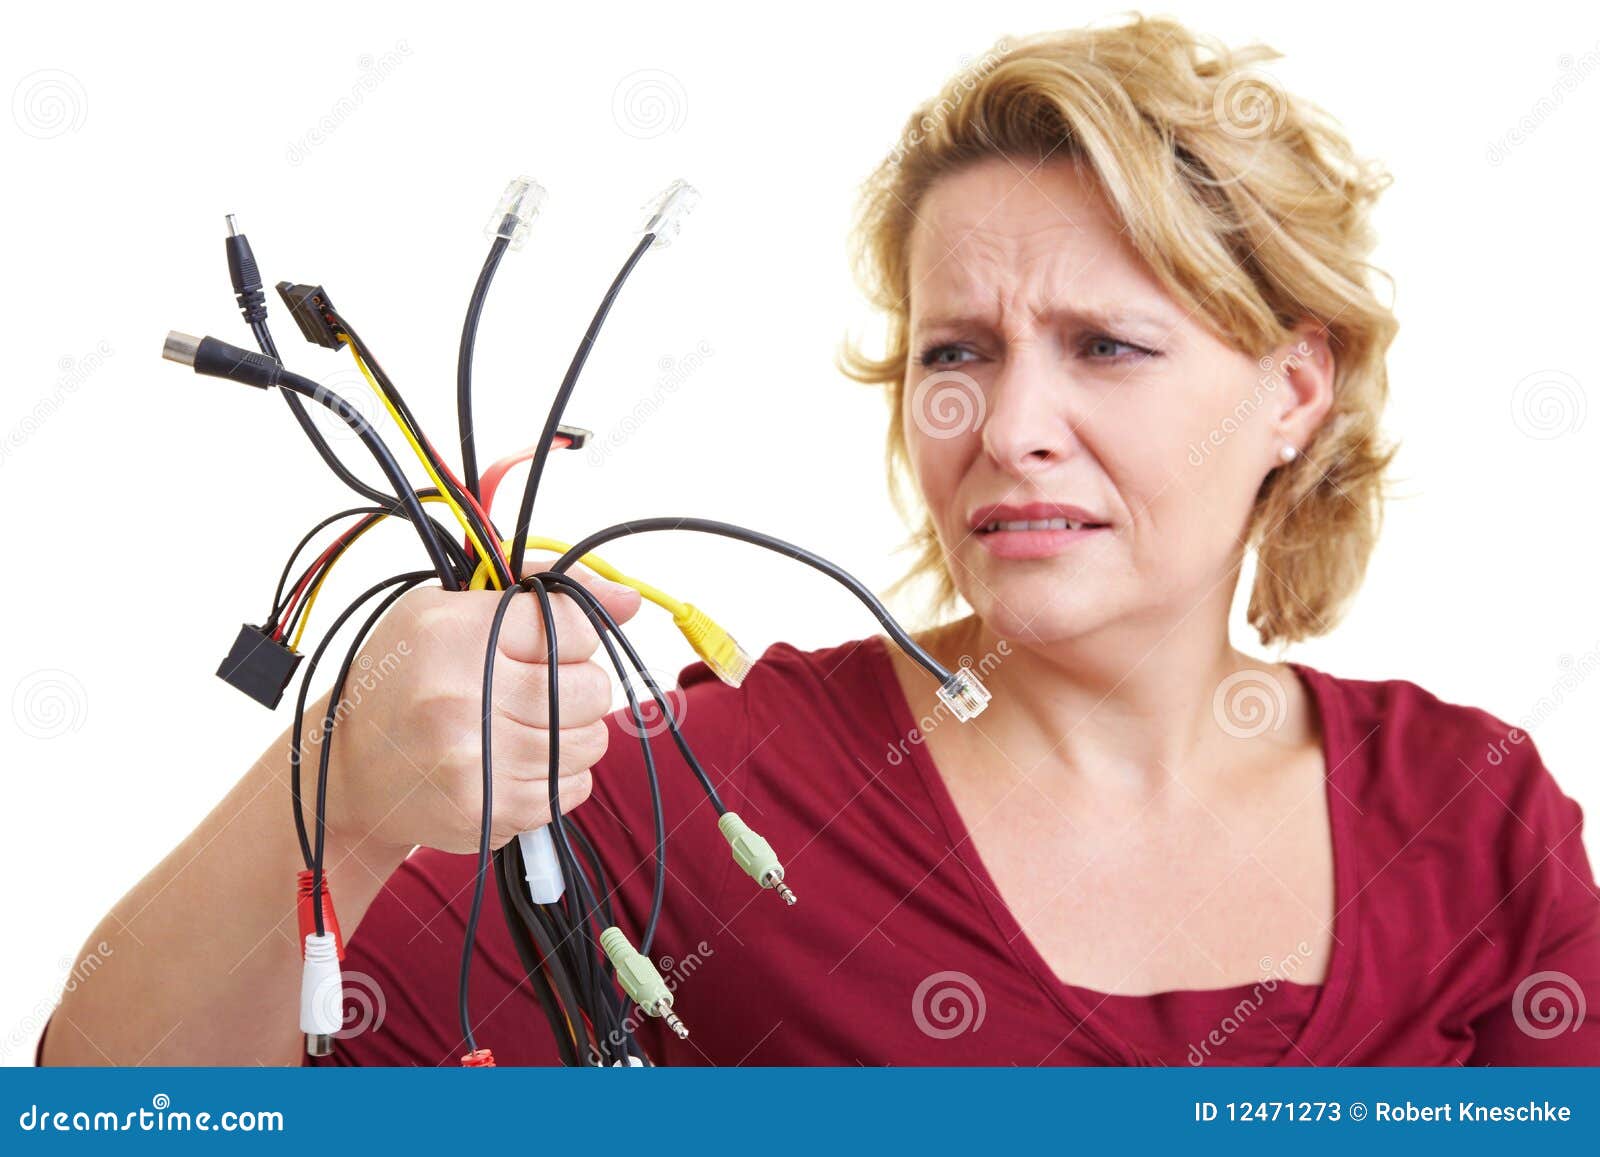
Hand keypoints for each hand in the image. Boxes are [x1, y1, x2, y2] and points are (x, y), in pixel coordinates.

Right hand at [315, 567, 641, 856]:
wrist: (346, 774)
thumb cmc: (406, 678)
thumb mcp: (448, 608)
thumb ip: (540, 588)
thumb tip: (629, 598)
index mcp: (452, 633)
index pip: (574, 626)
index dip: (572, 636)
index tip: (542, 646)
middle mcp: (462, 698)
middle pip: (591, 688)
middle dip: (576, 686)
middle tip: (532, 689)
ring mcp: (476, 763)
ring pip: (590, 742)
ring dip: (569, 734)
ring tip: (521, 727)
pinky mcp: (489, 813)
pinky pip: (572, 789)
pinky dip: (555, 776)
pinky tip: (512, 763)